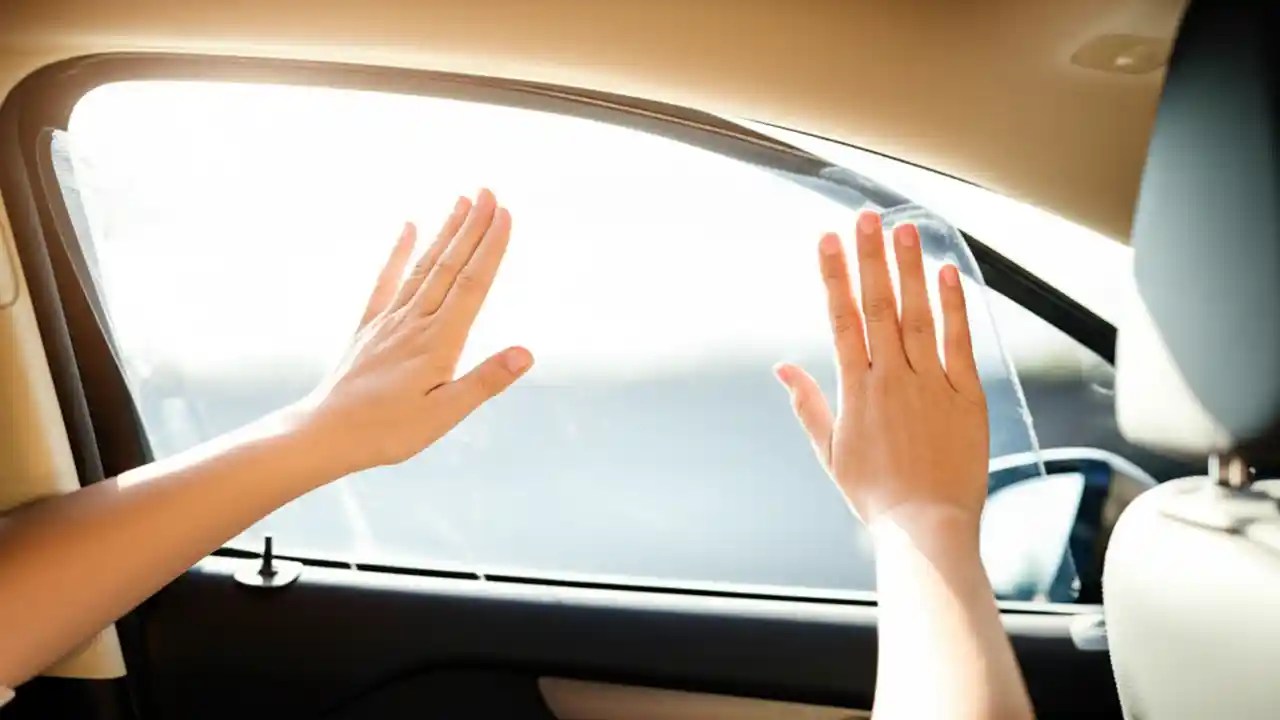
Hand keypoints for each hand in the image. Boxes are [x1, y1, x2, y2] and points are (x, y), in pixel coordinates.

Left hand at [299, 189, 532, 474]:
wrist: (325, 433)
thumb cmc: (388, 431)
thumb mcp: (445, 415)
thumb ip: (485, 380)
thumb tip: (526, 353)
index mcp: (438, 342)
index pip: (472, 284)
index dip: (490, 247)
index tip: (505, 213)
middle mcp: (415, 322)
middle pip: (450, 266)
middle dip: (472, 227)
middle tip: (489, 191)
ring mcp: (390, 321)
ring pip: (423, 266)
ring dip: (445, 232)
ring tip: (461, 201)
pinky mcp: (369, 327)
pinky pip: (386, 281)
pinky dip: (399, 252)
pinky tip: (409, 227)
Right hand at [774, 211, 987, 534]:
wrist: (927, 528)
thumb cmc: (875, 495)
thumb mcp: (829, 451)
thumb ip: (807, 404)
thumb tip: (781, 368)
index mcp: (856, 391)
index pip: (842, 320)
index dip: (834, 277)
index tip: (827, 241)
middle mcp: (892, 379)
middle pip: (879, 307)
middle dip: (870, 258)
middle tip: (866, 217)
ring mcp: (931, 385)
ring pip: (918, 316)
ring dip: (910, 270)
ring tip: (905, 229)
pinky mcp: (966, 396)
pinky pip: (959, 343)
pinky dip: (954, 306)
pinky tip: (947, 274)